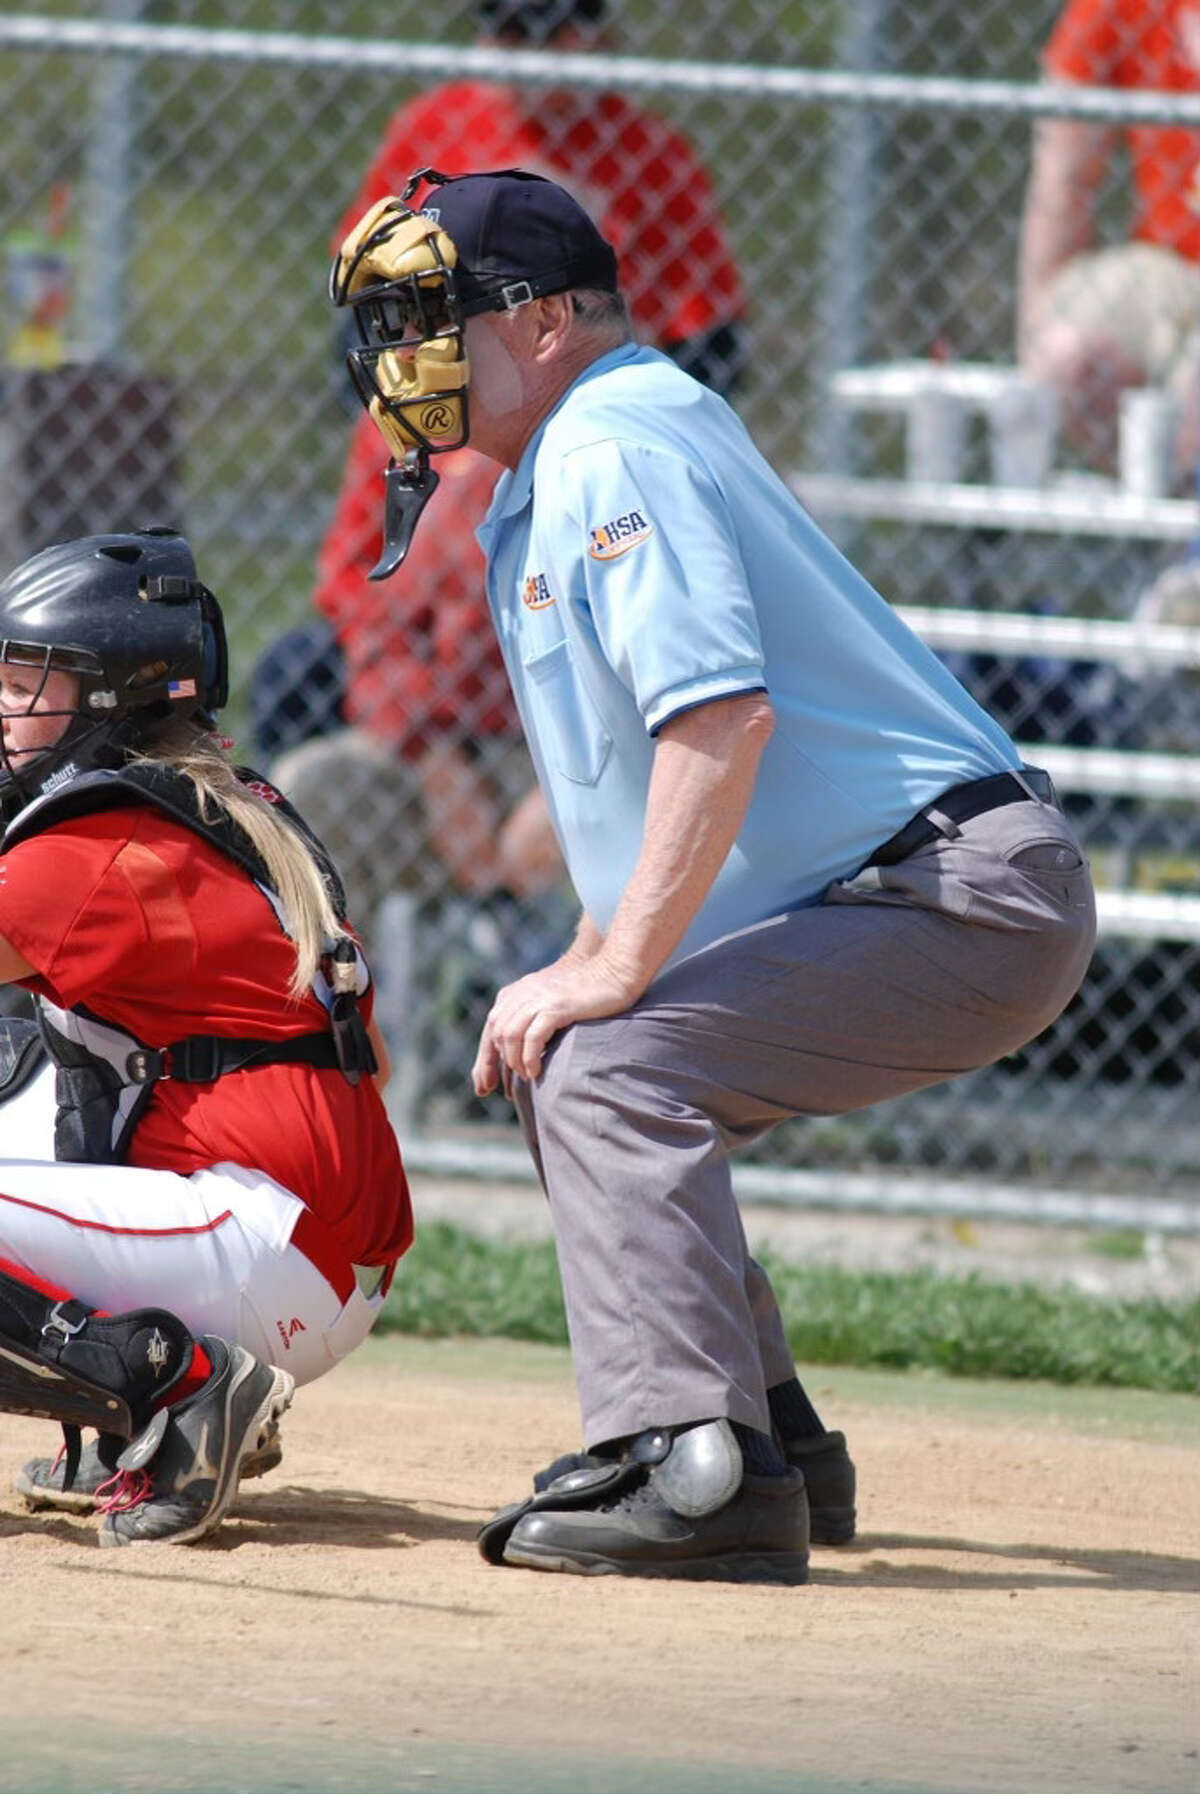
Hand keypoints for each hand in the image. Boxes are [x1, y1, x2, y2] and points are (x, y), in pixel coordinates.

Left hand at [472, 956, 639, 1096]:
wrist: (613, 971)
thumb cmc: (585, 993)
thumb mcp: (549, 1002)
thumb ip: (530, 1018)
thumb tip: (516, 1052)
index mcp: (514, 994)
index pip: (490, 1030)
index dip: (484, 1061)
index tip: (484, 1087)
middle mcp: (520, 994)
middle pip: (494, 1034)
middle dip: (493, 1066)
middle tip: (505, 1091)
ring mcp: (536, 998)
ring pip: (509, 1036)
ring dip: (515, 1062)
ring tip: (527, 1076)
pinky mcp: (555, 1006)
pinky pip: (532, 1037)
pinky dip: (530, 1058)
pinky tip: (536, 1071)